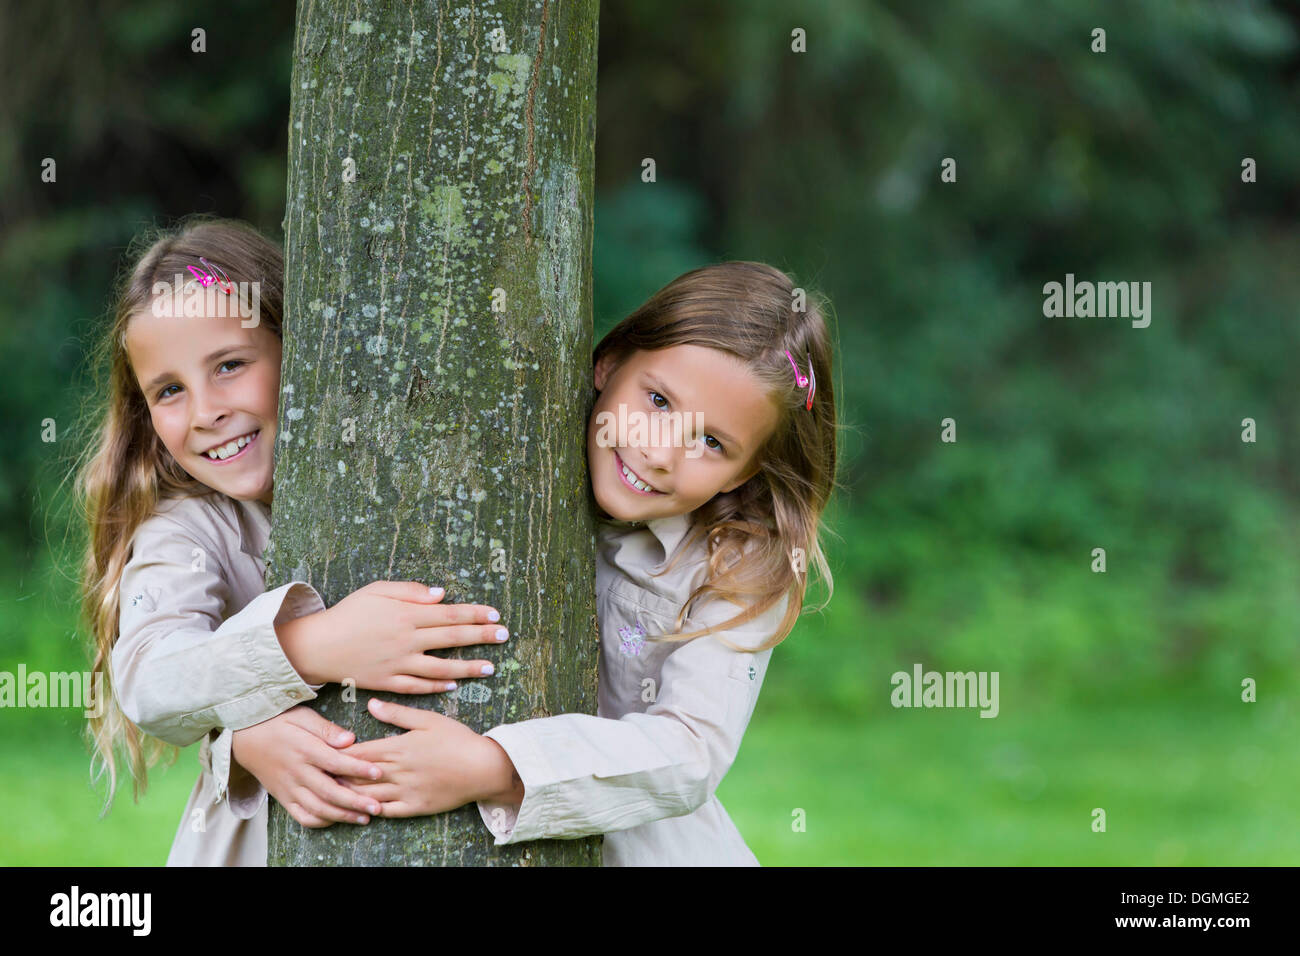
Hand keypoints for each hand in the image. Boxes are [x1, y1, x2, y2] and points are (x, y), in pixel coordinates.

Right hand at [230, 705, 383, 827]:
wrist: (244, 738)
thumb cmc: (278, 722)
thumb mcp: (302, 716)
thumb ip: (326, 729)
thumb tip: (351, 739)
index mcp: (304, 750)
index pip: (335, 762)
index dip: (358, 768)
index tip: (378, 772)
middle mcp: (297, 772)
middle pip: (329, 792)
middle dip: (355, 802)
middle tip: (377, 807)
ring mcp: (289, 788)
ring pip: (317, 808)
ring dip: (342, 816)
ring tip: (364, 818)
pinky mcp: (283, 798)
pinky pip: (301, 816)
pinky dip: (320, 821)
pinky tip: (337, 819)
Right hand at [278, 581, 506, 691]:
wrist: (318, 645)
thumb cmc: (348, 613)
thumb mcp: (377, 590)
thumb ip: (411, 591)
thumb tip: (442, 595)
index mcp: (406, 614)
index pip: (450, 614)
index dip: (475, 614)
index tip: (495, 616)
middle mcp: (407, 640)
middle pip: (452, 638)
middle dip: (482, 637)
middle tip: (504, 636)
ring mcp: (399, 664)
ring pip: (441, 667)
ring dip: (468, 667)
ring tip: (490, 667)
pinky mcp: (389, 682)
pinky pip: (419, 686)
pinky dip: (438, 685)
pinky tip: (454, 683)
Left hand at [334, 697, 517, 817]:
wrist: (484, 767)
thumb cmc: (458, 739)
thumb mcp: (429, 719)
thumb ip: (398, 714)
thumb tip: (372, 704)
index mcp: (398, 747)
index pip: (358, 752)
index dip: (338, 754)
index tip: (322, 752)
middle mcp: (397, 771)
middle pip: (357, 776)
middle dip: (336, 776)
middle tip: (318, 774)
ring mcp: (406, 791)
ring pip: (368, 795)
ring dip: (349, 794)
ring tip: (332, 792)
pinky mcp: (416, 806)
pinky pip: (386, 812)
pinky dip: (370, 811)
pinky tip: (360, 809)